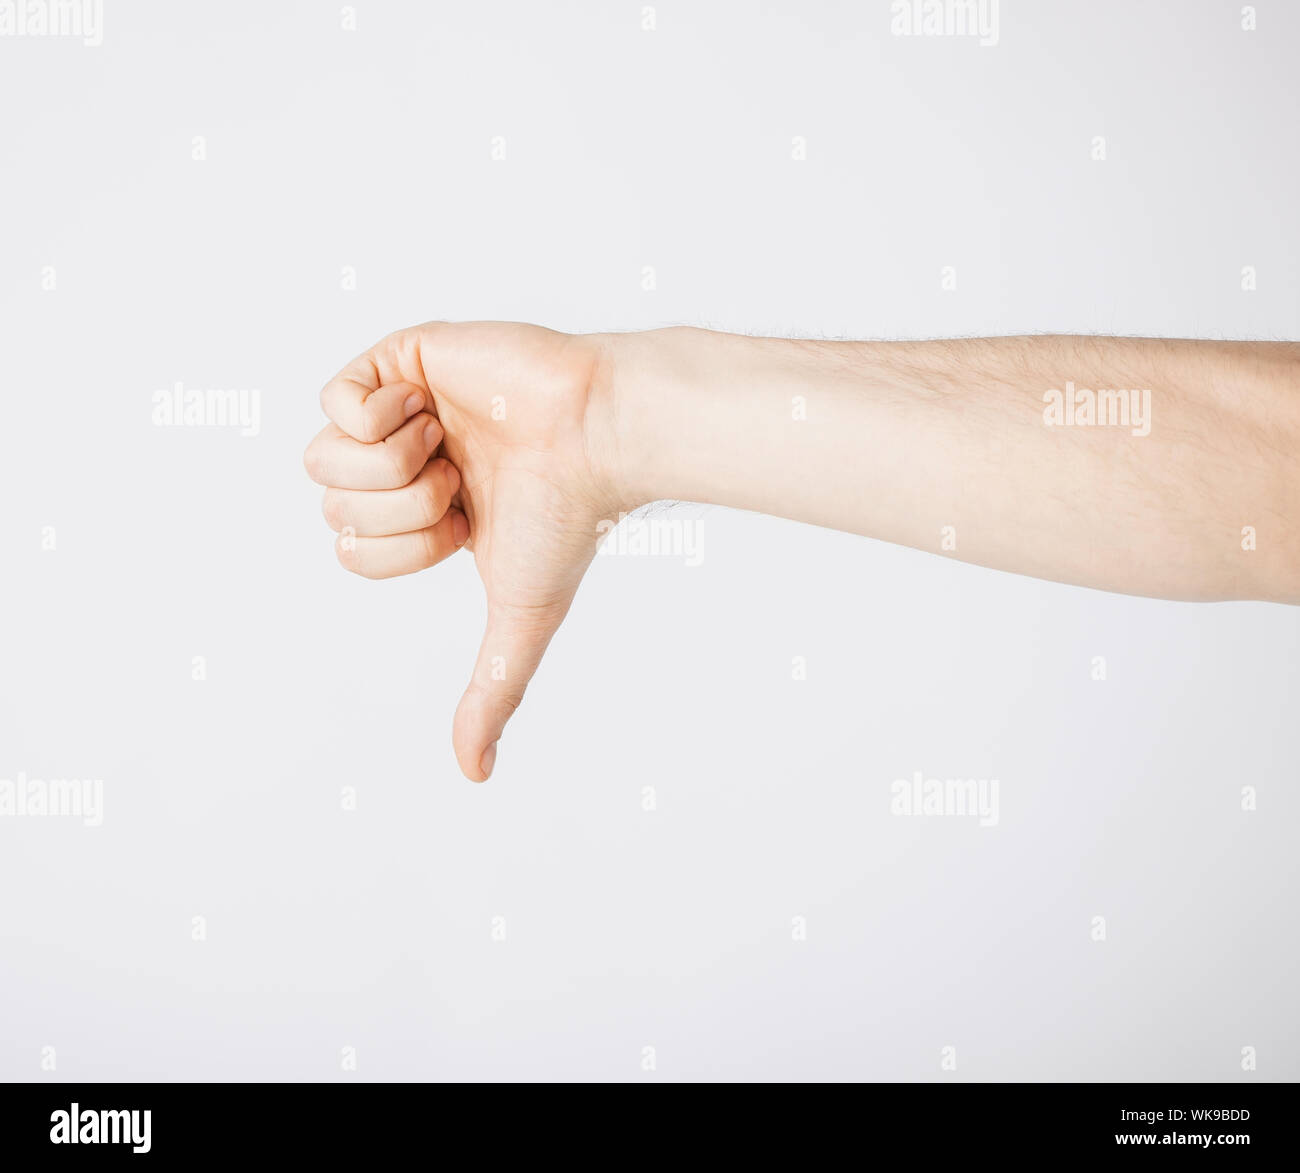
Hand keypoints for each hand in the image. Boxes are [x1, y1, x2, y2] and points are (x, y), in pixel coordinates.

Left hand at [304, 321, 617, 781]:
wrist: (594, 436)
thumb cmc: (567, 521)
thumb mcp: (519, 618)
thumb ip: (492, 692)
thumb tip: (473, 776)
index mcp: (421, 515)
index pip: (349, 551)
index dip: (399, 550)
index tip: (462, 526)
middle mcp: (402, 464)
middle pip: (330, 505)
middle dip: (399, 509)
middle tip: (458, 483)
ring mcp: (397, 410)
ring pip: (321, 456)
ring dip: (392, 465)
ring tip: (448, 444)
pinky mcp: (399, 358)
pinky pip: (333, 397)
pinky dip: (377, 417)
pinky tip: (430, 410)